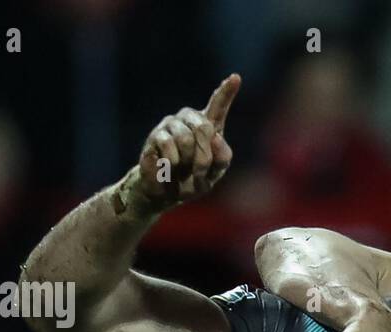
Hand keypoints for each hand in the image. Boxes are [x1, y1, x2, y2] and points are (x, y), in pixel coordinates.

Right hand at [123, 74, 239, 214]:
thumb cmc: (191, 181)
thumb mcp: (214, 174)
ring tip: (182, 171)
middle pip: (204, 128)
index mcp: (208, 127)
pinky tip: (169, 169)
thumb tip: (216, 137)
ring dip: (187, 162)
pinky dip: (172, 164)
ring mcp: (171, 124)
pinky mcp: (155, 135)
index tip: (235, 78)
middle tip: (200, 172)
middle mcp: (189, 120)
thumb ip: (222, 158)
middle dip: (204, 156)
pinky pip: (168, 147)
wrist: (164, 193)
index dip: (226, 92)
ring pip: (186, 139)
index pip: (218, 106)